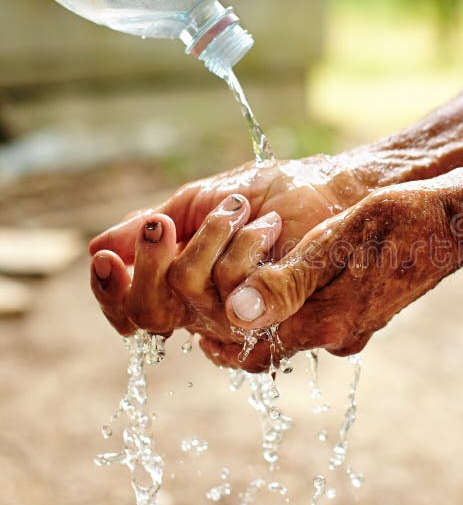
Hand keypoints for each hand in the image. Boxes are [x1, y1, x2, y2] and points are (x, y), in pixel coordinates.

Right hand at [90, 194, 282, 342]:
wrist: (322, 189)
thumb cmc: (266, 194)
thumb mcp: (197, 205)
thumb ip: (149, 229)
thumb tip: (97, 251)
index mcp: (181, 284)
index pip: (131, 310)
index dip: (110, 292)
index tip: (105, 261)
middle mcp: (205, 309)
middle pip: (149, 312)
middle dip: (148, 263)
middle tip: (160, 225)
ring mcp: (239, 315)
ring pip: (188, 292)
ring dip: (209, 237)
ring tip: (240, 208)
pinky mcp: (272, 311)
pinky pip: (235, 291)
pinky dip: (244, 245)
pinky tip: (266, 223)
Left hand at [197, 157, 462, 370]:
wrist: (456, 221)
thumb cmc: (399, 221)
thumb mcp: (339, 242)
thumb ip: (287, 281)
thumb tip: (235, 312)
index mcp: (327, 321)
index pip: (254, 350)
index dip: (217, 338)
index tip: (191, 318)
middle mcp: (340, 333)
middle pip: (271, 347)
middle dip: (235, 329)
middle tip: (208, 296)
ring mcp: (356, 325)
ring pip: (293, 331)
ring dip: (264, 312)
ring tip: (242, 276)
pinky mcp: (366, 311)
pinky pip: (317, 318)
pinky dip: (293, 303)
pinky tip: (290, 271)